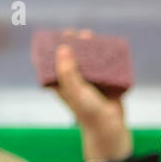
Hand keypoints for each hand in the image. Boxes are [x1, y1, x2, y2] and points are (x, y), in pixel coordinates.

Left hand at [50, 27, 130, 161]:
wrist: (110, 128)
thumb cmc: (88, 112)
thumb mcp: (74, 91)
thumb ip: (67, 70)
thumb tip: (63, 47)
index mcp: (61, 83)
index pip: (50, 63)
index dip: (50, 48)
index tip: (54, 36)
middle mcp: (75, 81)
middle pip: (71, 57)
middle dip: (73, 43)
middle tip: (76, 34)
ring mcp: (90, 82)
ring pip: (88, 60)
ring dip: (90, 47)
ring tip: (90, 36)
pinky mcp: (106, 83)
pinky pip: (105, 67)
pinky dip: (105, 57)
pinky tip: (106, 47)